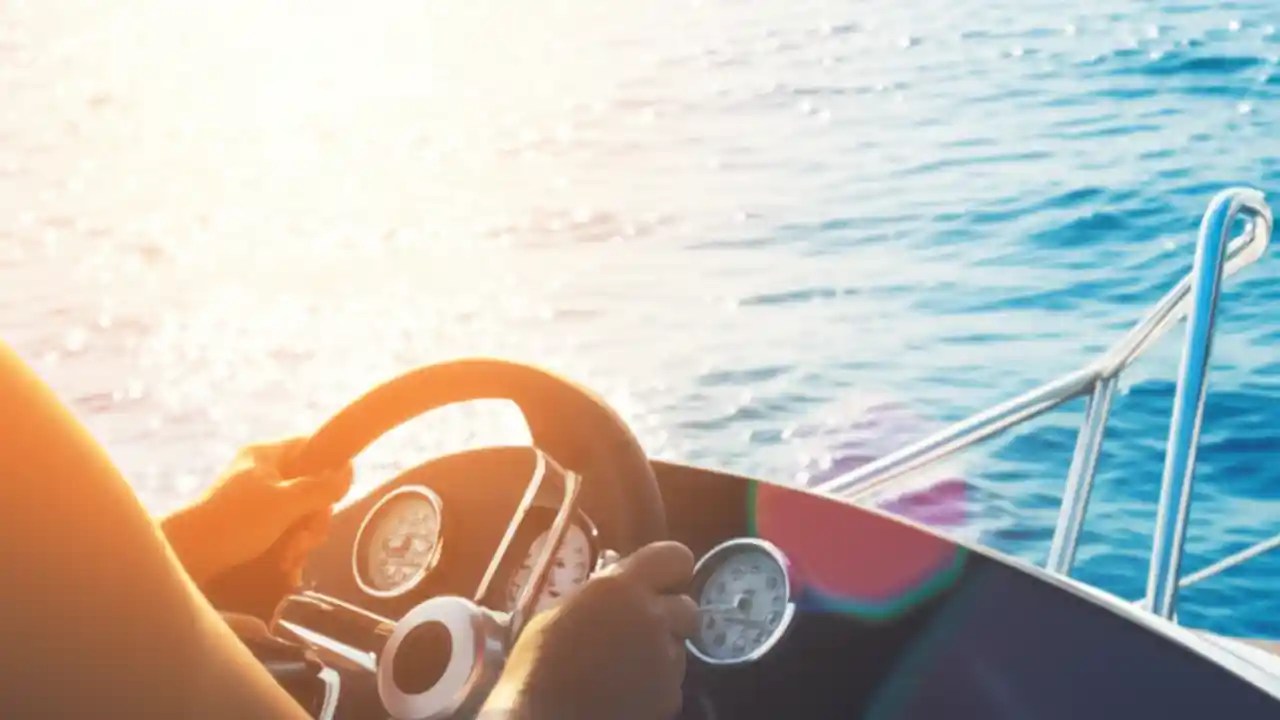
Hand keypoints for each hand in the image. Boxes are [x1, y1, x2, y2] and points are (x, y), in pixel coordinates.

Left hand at [162, 438, 352, 586]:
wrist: (185, 557)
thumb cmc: (234, 522)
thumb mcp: (285, 502)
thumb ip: (320, 487)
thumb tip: (347, 471)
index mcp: (268, 455)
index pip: (314, 445)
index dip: (332, 466)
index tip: (336, 494)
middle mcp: (265, 473)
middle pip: (313, 486)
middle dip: (314, 518)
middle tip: (305, 540)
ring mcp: (258, 500)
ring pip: (301, 513)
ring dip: (303, 539)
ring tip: (290, 559)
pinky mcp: (253, 527)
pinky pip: (286, 532)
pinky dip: (290, 550)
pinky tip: (287, 568)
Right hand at [486, 541, 697, 719]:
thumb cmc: (538, 664)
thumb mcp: (559, 612)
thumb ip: (600, 593)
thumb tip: (618, 580)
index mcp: (622, 588)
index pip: (676, 557)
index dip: (669, 570)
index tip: (656, 583)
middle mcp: (653, 618)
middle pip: (688, 606)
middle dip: (669, 616)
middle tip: (641, 628)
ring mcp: (666, 660)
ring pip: (680, 646)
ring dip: (662, 651)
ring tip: (626, 665)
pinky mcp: (671, 696)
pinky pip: (673, 681)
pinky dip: (656, 684)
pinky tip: (626, 691)